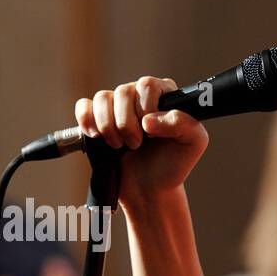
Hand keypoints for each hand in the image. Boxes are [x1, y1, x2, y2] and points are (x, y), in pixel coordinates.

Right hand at [73, 76, 208, 204]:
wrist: (149, 190)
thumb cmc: (172, 166)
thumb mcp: (193, 144)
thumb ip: (184, 124)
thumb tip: (148, 120)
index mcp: (164, 96)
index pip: (147, 85)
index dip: (145, 108)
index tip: (150, 133)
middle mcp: (139, 96)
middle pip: (123, 91)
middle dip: (127, 123)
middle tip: (136, 145)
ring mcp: (117, 107)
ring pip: (102, 98)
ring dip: (108, 127)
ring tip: (119, 146)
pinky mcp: (97, 119)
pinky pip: (83, 106)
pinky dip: (86, 120)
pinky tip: (96, 137)